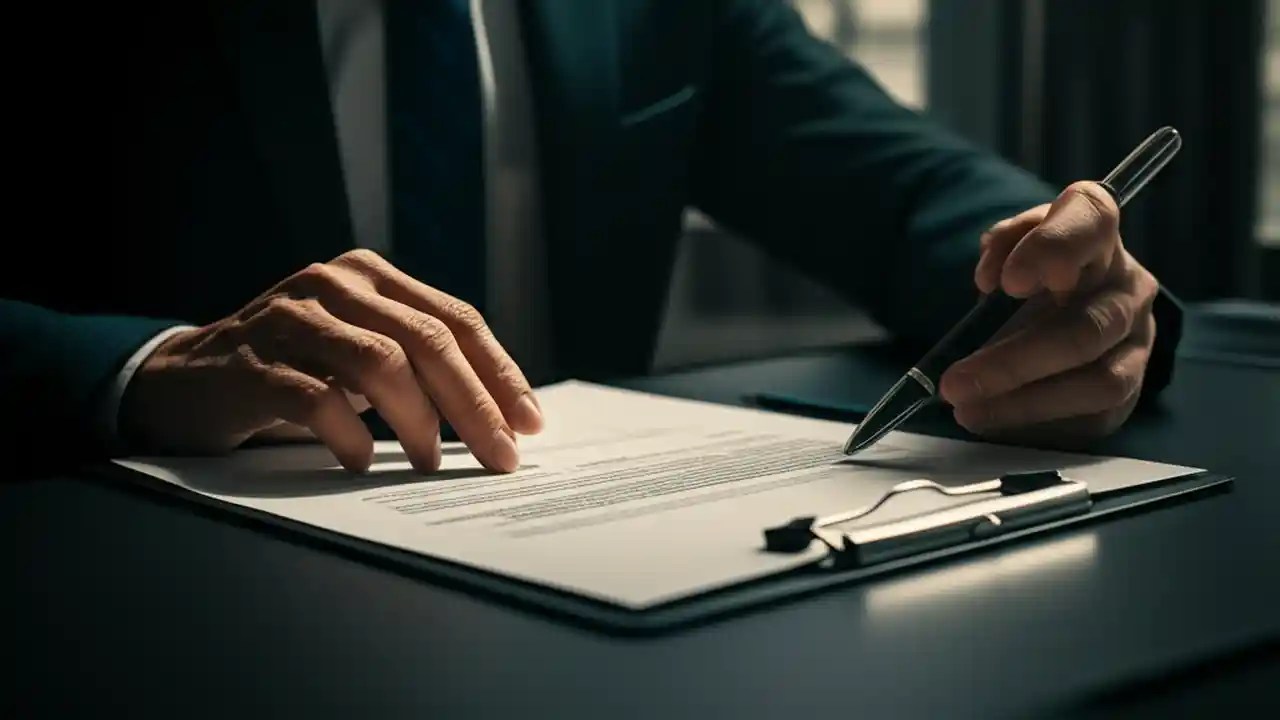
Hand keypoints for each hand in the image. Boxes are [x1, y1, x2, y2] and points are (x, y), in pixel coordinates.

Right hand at [121, 249, 542, 472]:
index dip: (499, 372)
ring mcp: (289, 318)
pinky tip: (361, 463)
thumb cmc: (294, 371)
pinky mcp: (251, 362)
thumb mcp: (359, 352)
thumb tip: (502, 418)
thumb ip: (418, 364)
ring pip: (379, 362)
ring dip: (418, 420)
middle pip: (426, 339)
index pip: (454, 318)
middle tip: (501, 455)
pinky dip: (349, 435)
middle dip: (474, 402)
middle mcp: (333, 284)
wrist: (185, 382)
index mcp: (370, 276)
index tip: (530, 423)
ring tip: (432, 462)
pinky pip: (317, 399)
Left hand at [938, 182, 1158, 446]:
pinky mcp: (1132, 386)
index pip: (1091, 221)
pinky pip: (1095, 416)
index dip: (1054, 249)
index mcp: (1098, 236)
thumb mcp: (1016, 243)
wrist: (1080, 302)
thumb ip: (1002, 246)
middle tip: (956, 385)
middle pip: (1087, 330)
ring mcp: (1138, 340)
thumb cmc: (1039, 267)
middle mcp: (1128, 286)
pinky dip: (1040, 423)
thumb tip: (992, 280)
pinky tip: (998, 422)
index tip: (1007, 285)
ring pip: (1098, 382)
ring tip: (969, 411)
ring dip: (1026, 404)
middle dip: (1015, 363)